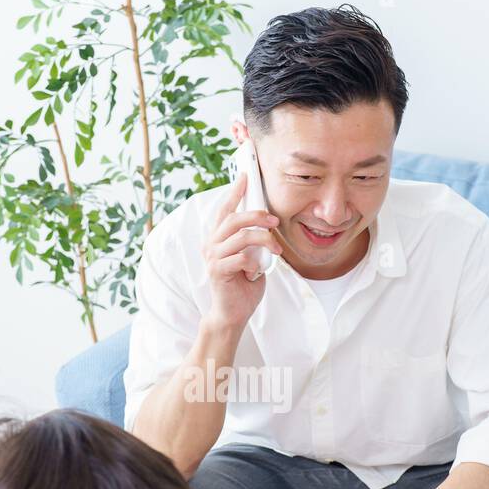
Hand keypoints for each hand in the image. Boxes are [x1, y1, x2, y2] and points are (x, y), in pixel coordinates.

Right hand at [203, 171, 281, 330]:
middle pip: (234, 219)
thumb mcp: (252, 257)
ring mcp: (212, 257)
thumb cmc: (243, 284)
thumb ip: (253, 241)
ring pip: (240, 237)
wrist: (233, 313)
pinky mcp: (218, 271)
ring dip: (263, 240)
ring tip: (276, 250)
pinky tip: (257, 271)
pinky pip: (240, 258)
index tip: (246, 175)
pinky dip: (254, 262)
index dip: (235, 192)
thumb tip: (267, 224)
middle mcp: (211, 244)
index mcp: (218, 238)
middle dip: (257, 216)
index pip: (225, 209)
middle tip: (275, 221)